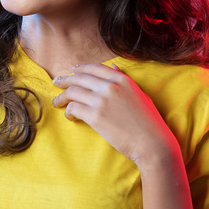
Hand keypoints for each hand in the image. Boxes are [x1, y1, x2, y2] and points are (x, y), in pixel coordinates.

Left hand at [51, 62, 179, 168]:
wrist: (152, 142)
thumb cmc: (149, 122)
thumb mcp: (139, 94)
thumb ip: (124, 79)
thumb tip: (113, 66)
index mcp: (122, 79)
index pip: (94, 68)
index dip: (80, 69)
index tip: (72, 71)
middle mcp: (110, 86)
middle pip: (79, 78)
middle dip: (65, 80)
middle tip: (56, 83)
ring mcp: (102, 100)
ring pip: (72, 92)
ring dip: (62, 97)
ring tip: (57, 102)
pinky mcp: (95, 116)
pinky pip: (73, 108)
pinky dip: (68, 112)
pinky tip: (70, 117)